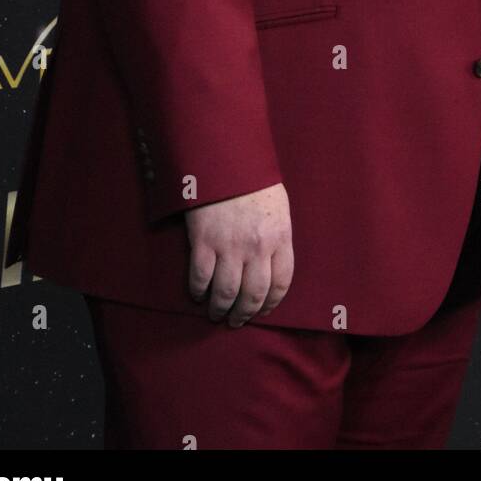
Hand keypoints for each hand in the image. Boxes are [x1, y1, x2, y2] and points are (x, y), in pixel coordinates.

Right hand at [185, 182, 293, 326]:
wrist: (224, 159)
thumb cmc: (253, 180)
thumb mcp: (278, 207)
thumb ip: (277, 235)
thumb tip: (271, 262)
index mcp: (280, 237)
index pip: (281, 283)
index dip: (271, 303)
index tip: (263, 310)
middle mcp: (257, 247)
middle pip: (254, 294)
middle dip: (245, 314)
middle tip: (237, 321)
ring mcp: (229, 246)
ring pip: (226, 293)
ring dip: (221, 309)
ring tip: (217, 314)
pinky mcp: (204, 241)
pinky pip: (201, 277)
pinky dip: (198, 291)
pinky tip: (198, 295)